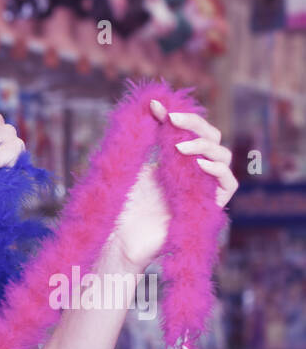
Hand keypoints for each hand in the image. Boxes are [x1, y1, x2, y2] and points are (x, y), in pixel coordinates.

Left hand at [108, 99, 238, 269]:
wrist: (119, 241)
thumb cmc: (120, 208)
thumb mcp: (133, 168)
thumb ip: (144, 142)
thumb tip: (149, 108)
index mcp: (175, 161)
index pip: (191, 131)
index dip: (179, 116)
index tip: (156, 106)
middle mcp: (192, 173)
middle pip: (211, 138)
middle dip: (194, 124)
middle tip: (171, 119)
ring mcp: (202, 189)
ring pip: (223, 156)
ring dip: (204, 146)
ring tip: (180, 147)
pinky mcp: (208, 208)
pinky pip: (229, 184)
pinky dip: (219, 170)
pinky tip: (199, 165)